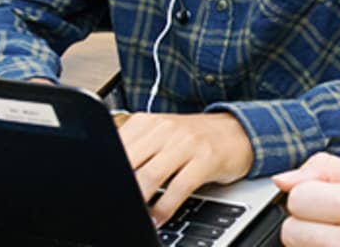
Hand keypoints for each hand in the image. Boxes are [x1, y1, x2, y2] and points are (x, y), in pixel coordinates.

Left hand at [118, 112, 254, 225]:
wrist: (236, 131)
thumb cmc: (194, 138)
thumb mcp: (161, 136)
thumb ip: (136, 151)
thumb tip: (109, 177)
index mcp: (148, 122)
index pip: (116, 148)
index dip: (106, 173)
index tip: (103, 190)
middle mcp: (165, 129)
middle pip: (130, 163)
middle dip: (120, 189)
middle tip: (117, 206)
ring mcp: (187, 142)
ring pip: (151, 176)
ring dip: (139, 202)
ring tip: (136, 216)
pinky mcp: (206, 158)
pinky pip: (179, 188)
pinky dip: (164, 209)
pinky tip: (159, 218)